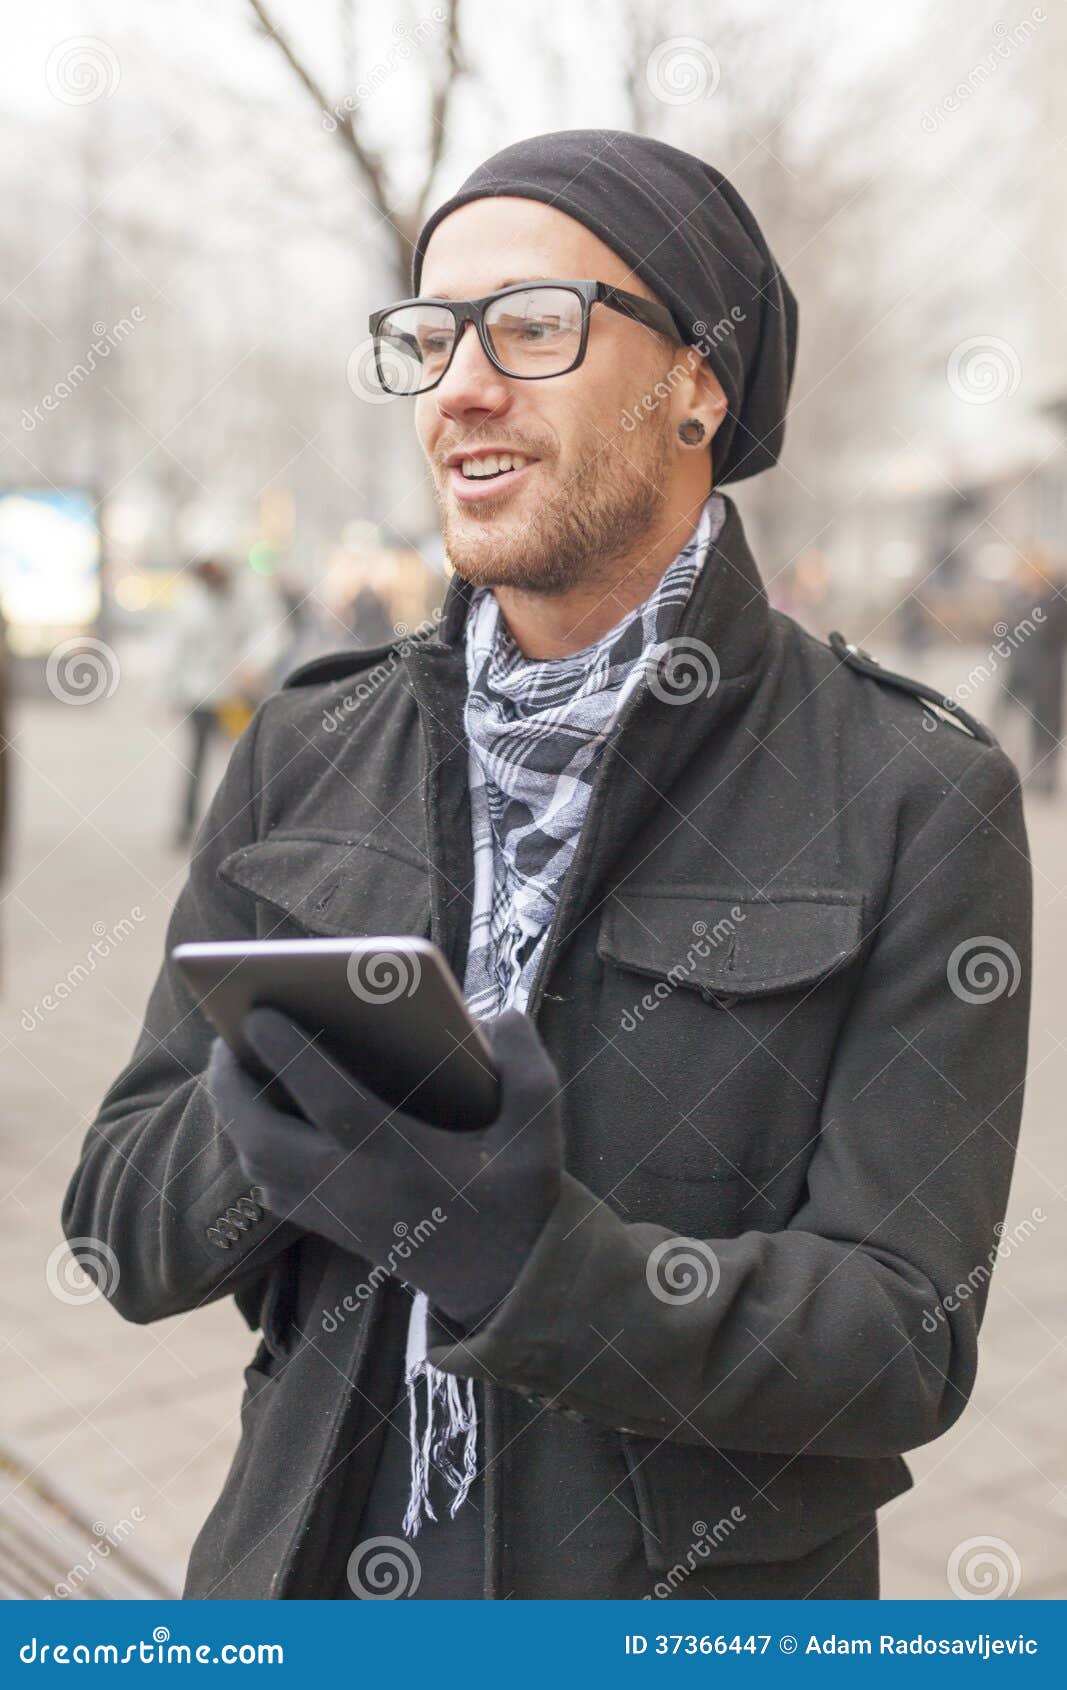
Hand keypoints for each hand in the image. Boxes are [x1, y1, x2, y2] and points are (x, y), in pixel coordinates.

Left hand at [203, 1007, 563, 1325]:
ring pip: (258, 1167)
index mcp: (401, 1161)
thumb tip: (496, 1014)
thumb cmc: (521, 1200)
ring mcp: (337, 1215)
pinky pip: (270, 1188)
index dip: (291, 1055)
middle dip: (232, 1087)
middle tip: (221, 1034)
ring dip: (234, 1116)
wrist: (510, 1287)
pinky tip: (256, 1115)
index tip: (259, 1010)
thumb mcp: (541, 1131)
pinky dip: (250, 1147)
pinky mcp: (333, 1230)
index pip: (331, 1103)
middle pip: (265, 1141)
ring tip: (230, 1064)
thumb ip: (527, 1065)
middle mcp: (355, 1190)